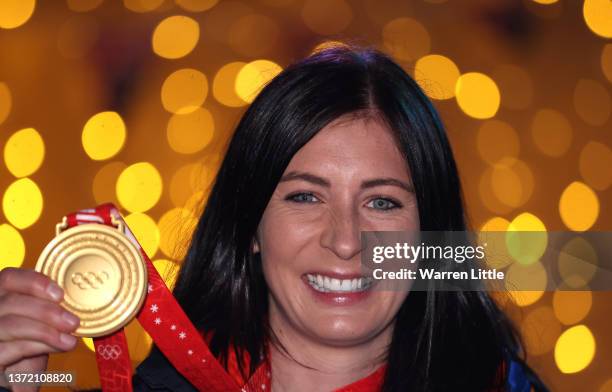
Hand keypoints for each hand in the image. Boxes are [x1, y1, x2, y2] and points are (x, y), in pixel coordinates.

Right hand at [0, 268, 79, 391]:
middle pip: (10, 301)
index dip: (34, 281)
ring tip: (70, 338)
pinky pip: (13, 348)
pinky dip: (41, 346)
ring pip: (12, 324)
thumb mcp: (39, 325)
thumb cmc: (26, 351)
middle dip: (47, 310)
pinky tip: (61, 346)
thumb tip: (76, 301)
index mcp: (0, 298)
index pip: (8, 278)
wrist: (15, 385)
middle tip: (73, 322)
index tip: (60, 294)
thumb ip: (48, 309)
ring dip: (47, 330)